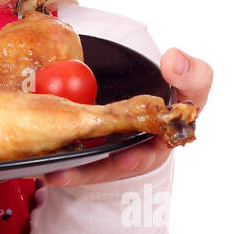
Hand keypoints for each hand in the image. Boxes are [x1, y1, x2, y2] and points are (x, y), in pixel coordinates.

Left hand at [37, 48, 212, 189]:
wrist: (153, 87)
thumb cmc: (177, 92)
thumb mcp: (193, 81)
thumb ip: (190, 73)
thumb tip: (173, 60)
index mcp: (160, 143)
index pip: (148, 154)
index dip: (135, 159)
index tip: (124, 160)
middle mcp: (133, 153)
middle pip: (110, 168)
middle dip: (89, 172)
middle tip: (65, 173)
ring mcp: (111, 151)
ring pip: (88, 165)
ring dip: (68, 170)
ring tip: (46, 172)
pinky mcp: (92, 144)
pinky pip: (74, 152)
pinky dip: (57, 156)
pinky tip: (38, 160)